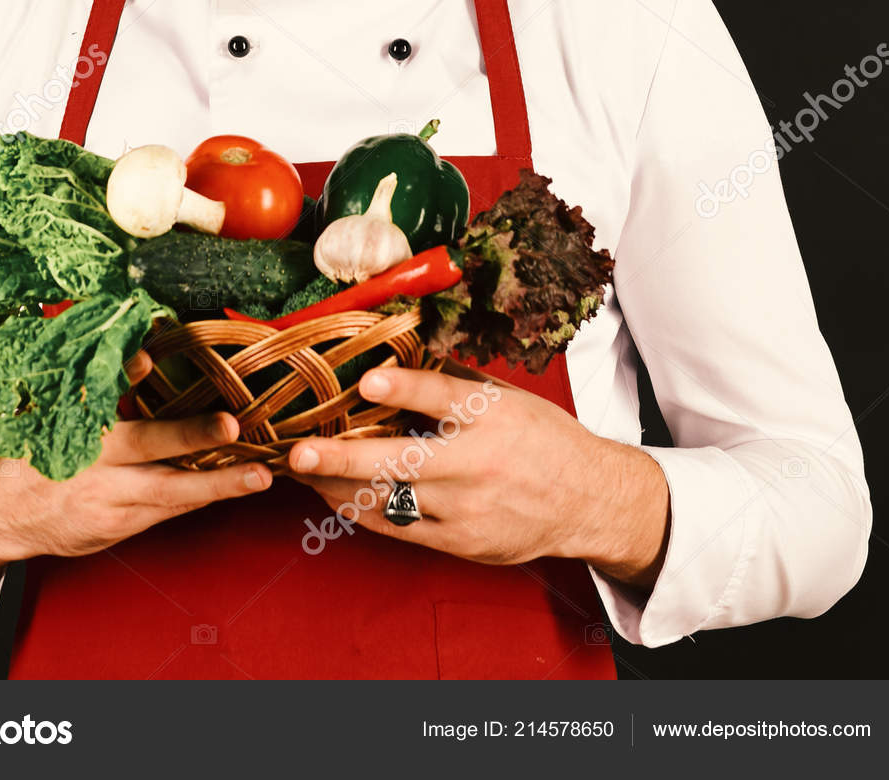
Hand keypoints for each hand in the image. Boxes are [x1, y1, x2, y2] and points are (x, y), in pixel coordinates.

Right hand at [0, 350, 272, 600]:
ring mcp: (110, 517)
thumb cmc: (21, 449)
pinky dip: (191, 502)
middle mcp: (103, 488)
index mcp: (88, 450)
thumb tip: (145, 355)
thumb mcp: (50, 411)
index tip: (228, 424)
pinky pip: (160, 516)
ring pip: (172, 505)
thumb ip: (101, 388)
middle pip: (169, 482)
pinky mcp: (113, 534)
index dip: (188, 431)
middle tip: (258, 466)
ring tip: (259, 479)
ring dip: (217, 492)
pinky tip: (224, 489)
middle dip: (216, 475)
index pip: (146, 438)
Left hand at [285, 363, 669, 586]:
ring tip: (301, 471)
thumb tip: (401, 347)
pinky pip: (400, 527)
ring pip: (391, 499)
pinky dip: (363, 511)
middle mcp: (478, 464)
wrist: (588, 502)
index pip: (442, 398)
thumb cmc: (544, 440)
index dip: (403, 389)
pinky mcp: (461, 541)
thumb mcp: (508, 398)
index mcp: (492, 417)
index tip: (366, 381)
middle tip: (300, 452)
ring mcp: (467, 509)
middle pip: (403, 461)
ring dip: (339, 485)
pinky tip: (334, 495)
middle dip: (344, 457)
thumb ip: (453, 378)